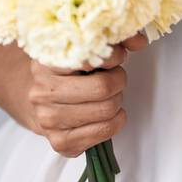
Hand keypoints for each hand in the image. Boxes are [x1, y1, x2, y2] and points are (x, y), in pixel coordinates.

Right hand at [24, 32, 147, 157]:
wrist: (44, 102)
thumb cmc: (70, 73)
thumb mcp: (86, 49)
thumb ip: (114, 40)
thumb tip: (139, 41)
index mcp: (46, 63)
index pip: (87, 57)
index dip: (112, 56)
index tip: (116, 57)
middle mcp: (42, 92)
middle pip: (102, 87)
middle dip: (118, 81)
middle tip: (115, 78)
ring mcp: (48, 119)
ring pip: (106, 109)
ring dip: (117, 100)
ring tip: (110, 95)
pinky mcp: (60, 141)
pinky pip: (104, 130)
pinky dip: (116, 121)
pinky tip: (109, 114)